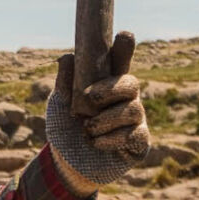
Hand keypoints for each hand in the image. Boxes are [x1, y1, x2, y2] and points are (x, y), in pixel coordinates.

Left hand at [44, 30, 150, 194]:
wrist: (66, 164)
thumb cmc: (65, 128)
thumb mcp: (59, 104)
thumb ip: (65, 82)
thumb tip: (68, 57)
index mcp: (107, 84)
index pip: (120, 62)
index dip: (124, 49)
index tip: (125, 34)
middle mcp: (126, 99)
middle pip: (131, 83)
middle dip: (108, 90)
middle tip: (86, 101)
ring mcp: (135, 120)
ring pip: (131, 110)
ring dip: (103, 120)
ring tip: (86, 129)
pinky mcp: (139, 143)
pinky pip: (133, 135)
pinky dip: (109, 139)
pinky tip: (95, 142)